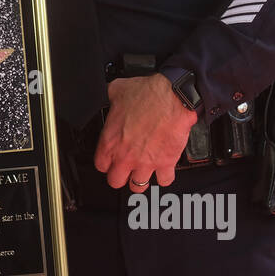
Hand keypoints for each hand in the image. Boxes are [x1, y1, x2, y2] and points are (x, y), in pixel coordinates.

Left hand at [94, 74, 197, 189]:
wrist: (173, 96)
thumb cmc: (148, 93)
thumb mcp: (117, 90)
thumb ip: (109, 97)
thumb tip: (108, 94)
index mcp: (110, 141)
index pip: (100, 165)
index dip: (106, 162)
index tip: (111, 159)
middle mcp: (126, 156)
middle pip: (115, 181)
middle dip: (119, 176)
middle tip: (125, 169)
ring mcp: (145, 162)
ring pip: (137, 186)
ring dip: (139, 179)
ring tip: (142, 172)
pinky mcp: (165, 163)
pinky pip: (163, 180)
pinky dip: (164, 177)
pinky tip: (162, 170)